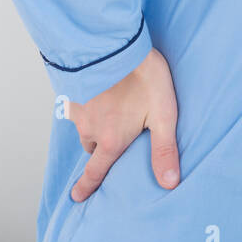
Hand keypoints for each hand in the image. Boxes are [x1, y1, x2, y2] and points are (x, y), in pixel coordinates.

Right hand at [67, 46, 179, 200]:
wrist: (113, 43)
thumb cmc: (142, 77)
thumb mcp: (163, 114)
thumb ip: (164, 149)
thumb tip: (169, 184)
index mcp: (110, 140)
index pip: (95, 172)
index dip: (86, 187)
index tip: (77, 198)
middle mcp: (89, 128)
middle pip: (92, 147)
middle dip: (102, 147)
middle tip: (116, 137)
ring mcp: (77, 108)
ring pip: (85, 125)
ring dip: (96, 123)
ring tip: (113, 108)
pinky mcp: (71, 89)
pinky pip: (78, 105)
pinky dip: (88, 104)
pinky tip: (101, 91)